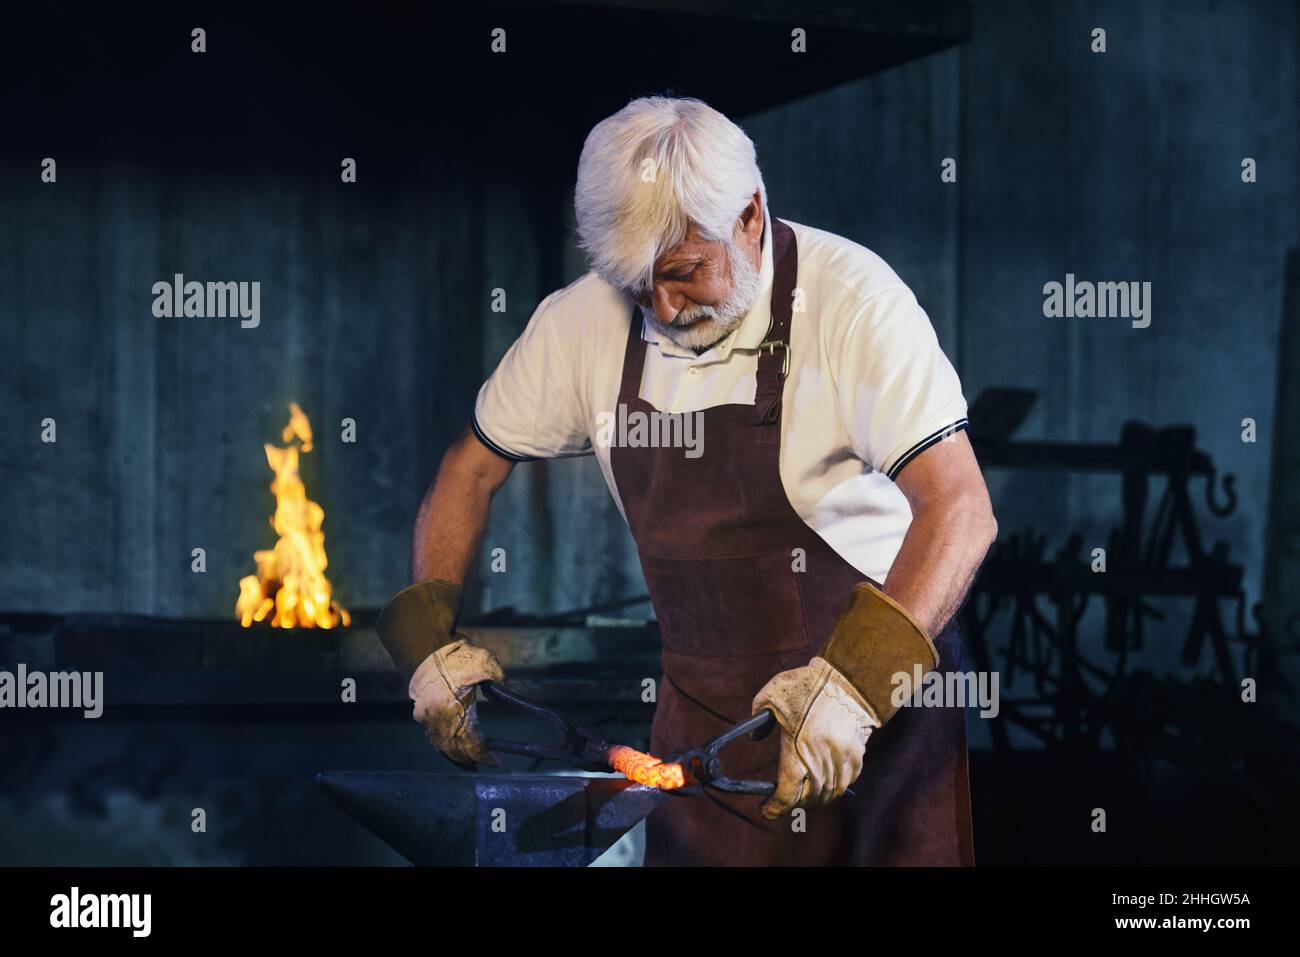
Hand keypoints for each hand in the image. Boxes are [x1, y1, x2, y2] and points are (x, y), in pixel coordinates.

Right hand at [408, 636, 504, 767]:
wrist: (424, 649)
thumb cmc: (457, 656)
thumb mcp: (486, 665)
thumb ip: (499, 684)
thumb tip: (498, 698)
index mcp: (454, 710)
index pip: (471, 744)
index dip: (484, 755)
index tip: (495, 760)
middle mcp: (437, 719)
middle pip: (453, 750)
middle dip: (469, 759)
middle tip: (482, 763)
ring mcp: (425, 718)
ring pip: (440, 746)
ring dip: (454, 755)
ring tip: (468, 761)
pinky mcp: (420, 714)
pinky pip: (432, 736)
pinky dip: (443, 745)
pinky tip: (452, 747)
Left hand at [751, 657, 879, 819]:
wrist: (849, 679)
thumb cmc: (807, 685)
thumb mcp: (771, 695)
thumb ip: (757, 719)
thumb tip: (754, 737)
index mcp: (798, 751)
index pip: (786, 793)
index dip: (774, 807)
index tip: (765, 808)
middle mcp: (822, 762)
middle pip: (808, 798)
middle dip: (793, 803)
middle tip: (782, 799)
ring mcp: (842, 762)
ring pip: (828, 794)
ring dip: (814, 798)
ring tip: (802, 794)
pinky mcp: (856, 757)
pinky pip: (844, 783)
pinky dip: (833, 788)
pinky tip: (824, 782)